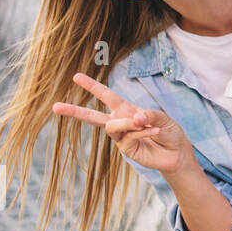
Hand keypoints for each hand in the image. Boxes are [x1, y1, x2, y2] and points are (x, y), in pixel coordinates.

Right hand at [52, 73, 191, 174]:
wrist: (177, 153)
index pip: (106, 96)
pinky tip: (155, 131)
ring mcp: (121, 137)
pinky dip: (143, 132)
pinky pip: (129, 137)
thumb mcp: (162, 118)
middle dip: (74, 111)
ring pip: (113, 126)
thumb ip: (148, 115)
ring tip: (146, 123)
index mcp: (126, 110)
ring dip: (129, 123)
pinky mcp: (126, 150)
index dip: (92, 86)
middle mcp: (120, 122)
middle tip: (55, 107)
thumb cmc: (169, 132)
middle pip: (93, 116)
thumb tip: (136, 117)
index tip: (76, 76)